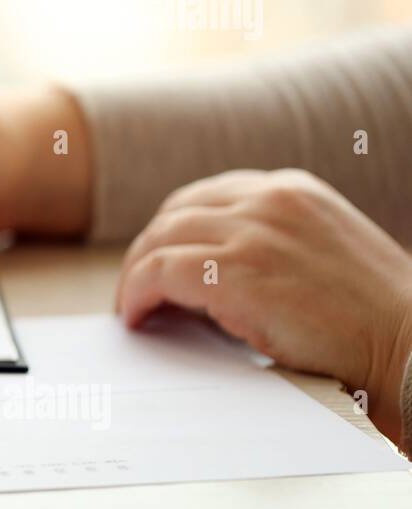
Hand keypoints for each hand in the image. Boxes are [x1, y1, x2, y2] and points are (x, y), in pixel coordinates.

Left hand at [117, 168, 411, 440]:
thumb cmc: (376, 318)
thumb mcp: (323, 254)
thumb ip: (274, 244)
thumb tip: (211, 270)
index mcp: (292, 190)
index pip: (207, 196)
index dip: (174, 230)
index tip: (160, 259)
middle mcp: (268, 200)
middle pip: (175, 213)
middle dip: (149, 251)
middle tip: (137, 288)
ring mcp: (251, 233)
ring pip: (159, 240)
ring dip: (136, 275)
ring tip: (133, 307)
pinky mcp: (235, 272)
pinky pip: (156, 272)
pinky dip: (136, 294)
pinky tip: (137, 317)